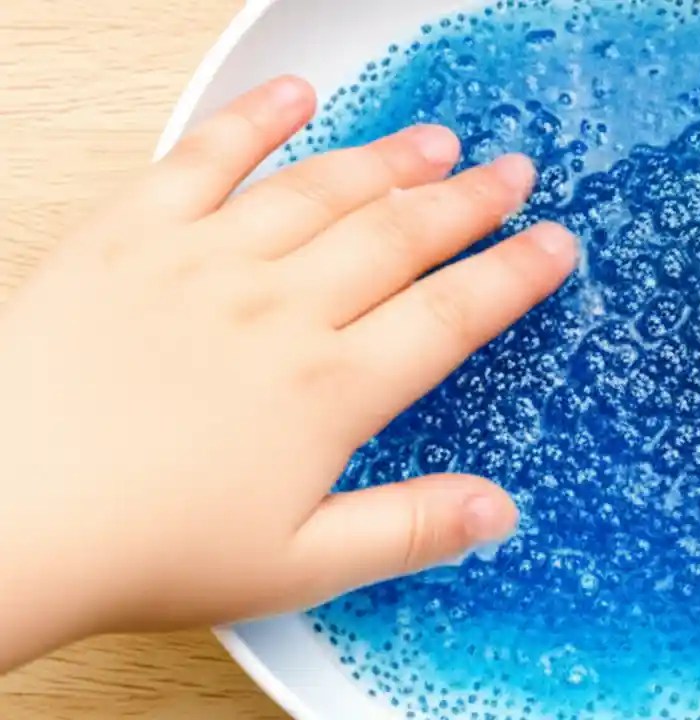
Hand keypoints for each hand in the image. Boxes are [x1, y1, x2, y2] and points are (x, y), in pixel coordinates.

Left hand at [0, 77, 575, 668]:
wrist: (1, 516)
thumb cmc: (143, 547)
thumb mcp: (299, 565)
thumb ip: (409, 529)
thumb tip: (499, 510)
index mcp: (328, 389)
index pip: (450, 315)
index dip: (514, 276)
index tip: (555, 245)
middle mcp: (279, 309)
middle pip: (400, 236)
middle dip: (469, 203)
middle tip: (513, 172)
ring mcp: (205, 261)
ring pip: (322, 190)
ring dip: (389, 160)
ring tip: (437, 141)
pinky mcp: (133, 236)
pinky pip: (205, 157)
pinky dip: (255, 120)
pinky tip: (295, 98)